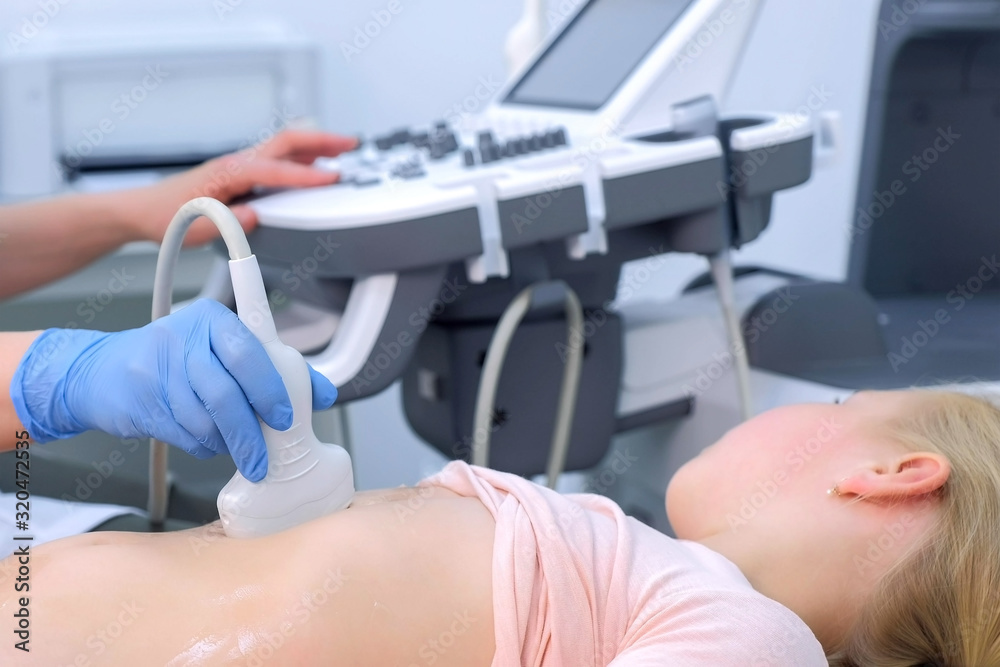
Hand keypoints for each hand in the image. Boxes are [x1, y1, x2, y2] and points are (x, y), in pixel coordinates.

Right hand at [9, 300, 338, 480]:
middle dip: (249, 434)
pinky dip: (202, 446)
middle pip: (225, 394)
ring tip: (234, 447)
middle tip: (263, 458)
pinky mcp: (140, 401)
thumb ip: (275, 369)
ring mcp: (157, 370)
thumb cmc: (179, 359)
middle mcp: (182, 339)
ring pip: (204, 421)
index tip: (286, 419)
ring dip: (225, 443)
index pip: (248, 353)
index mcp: (213, 319)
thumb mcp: (225, 350)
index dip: (270, 389)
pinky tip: (206, 440)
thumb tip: (325, 393)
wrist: (102, 371)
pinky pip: (184, 435)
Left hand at [121, 130, 358, 245]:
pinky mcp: (240, 173)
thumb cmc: (167, 218)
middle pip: (287, 141)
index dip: (307, 175)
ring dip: (315, 144)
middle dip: (323, 140)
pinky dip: (301, 155)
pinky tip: (313, 162)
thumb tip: (256, 216)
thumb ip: (228, 223)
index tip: (333, 178)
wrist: (144, 210)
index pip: (277, 170)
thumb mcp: (197, 228)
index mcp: (229, 172)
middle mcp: (237, 162)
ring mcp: (240, 165)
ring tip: (343, 149)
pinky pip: (278, 157)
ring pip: (284, 146)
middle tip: (352, 143)